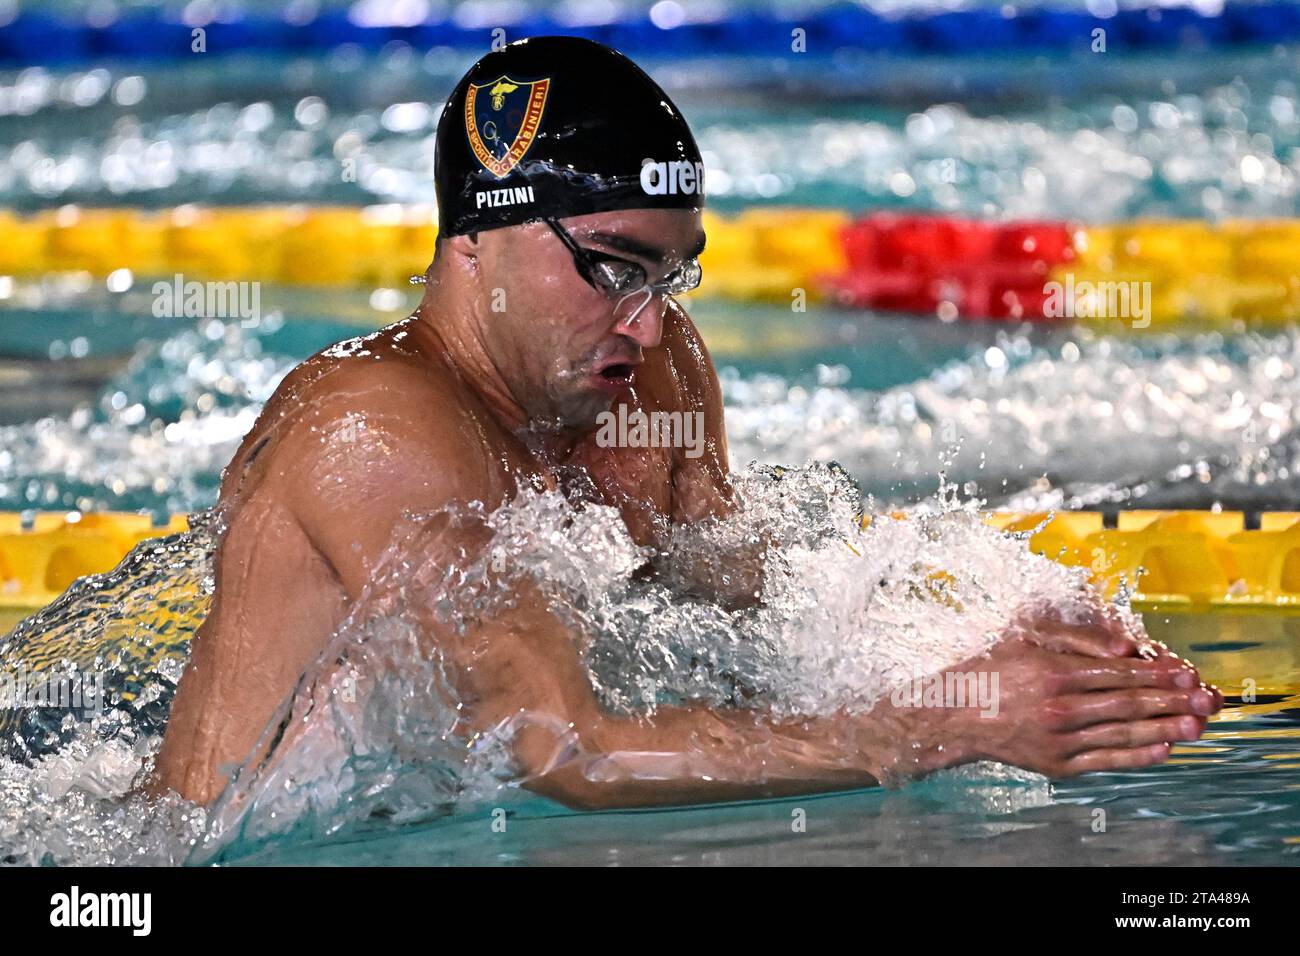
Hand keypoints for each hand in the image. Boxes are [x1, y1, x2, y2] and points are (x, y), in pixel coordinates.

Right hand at [875, 626, 1222, 781]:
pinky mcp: (1056, 765)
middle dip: (1173, 700)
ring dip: (1165, 728)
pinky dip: (1138, 755)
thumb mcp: (1025, 635)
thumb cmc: (992, 668)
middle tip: (1207, 699)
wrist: (955, 715)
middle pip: (1129, 703)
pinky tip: (1164, 748)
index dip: (1157, 673)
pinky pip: (1106, 760)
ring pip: (1123, 733)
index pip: (1118, 672)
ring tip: (1197, 724)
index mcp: (1051, 670)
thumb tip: (1125, 646)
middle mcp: (1057, 707)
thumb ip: (1076, 636)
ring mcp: (1058, 739)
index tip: (1187, 672)